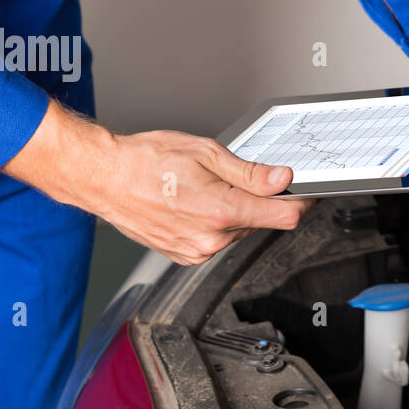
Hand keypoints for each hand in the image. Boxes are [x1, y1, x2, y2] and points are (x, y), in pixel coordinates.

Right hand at [2, 99, 312, 263]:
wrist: (102, 177)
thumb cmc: (144, 161)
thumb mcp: (206, 152)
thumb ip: (250, 172)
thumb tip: (282, 179)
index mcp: (222, 211)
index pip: (285, 216)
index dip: (302, 202)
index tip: (306, 192)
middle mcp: (211, 238)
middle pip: (261, 223)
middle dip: (260, 201)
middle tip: (237, 176)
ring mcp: (197, 251)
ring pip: (237, 232)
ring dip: (235, 212)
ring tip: (204, 187)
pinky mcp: (184, 256)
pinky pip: (215, 241)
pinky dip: (214, 223)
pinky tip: (193, 204)